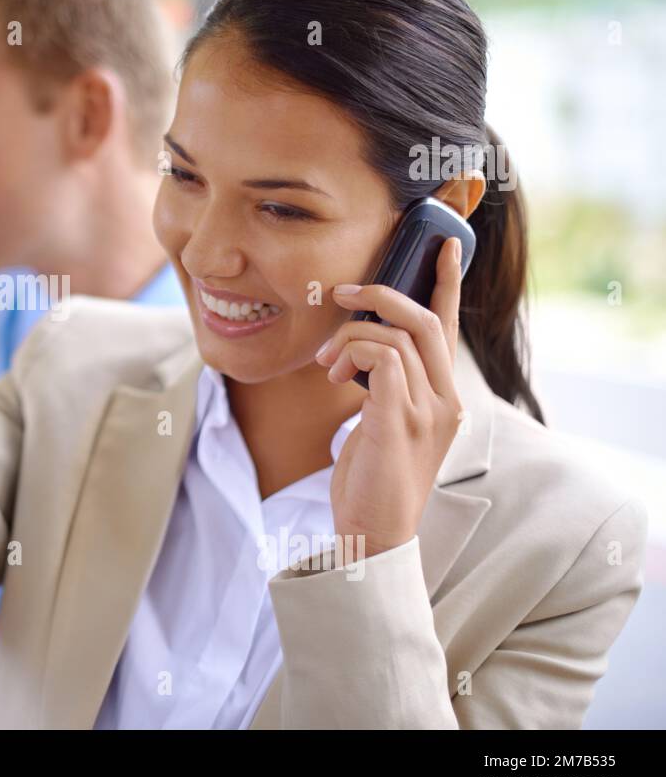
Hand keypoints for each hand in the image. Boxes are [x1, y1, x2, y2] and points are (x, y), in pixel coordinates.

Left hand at [315, 237, 464, 558]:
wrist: (373, 532)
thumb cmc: (371, 478)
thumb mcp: (381, 423)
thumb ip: (383, 386)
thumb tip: (359, 351)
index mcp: (443, 397)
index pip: (449, 327)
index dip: (446, 283)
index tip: (445, 244)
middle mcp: (445, 400)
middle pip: (426, 320)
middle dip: (382, 295)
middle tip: (341, 295)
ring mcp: (427, 410)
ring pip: (399, 336)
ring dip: (351, 336)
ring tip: (327, 363)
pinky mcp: (400, 420)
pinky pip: (383, 359)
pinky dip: (353, 355)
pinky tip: (336, 377)